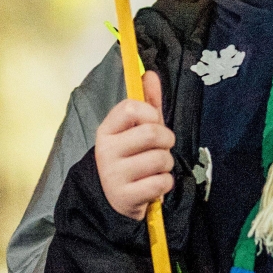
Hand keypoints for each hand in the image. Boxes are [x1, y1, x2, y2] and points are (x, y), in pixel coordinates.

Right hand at [94, 70, 174, 218]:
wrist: (113, 199)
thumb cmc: (131, 157)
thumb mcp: (136, 129)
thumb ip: (146, 102)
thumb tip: (150, 73)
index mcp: (107, 130)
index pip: (131, 107)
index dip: (151, 112)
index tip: (153, 121)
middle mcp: (106, 151)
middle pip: (152, 133)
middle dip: (167, 140)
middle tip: (162, 147)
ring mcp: (114, 175)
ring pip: (161, 159)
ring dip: (167, 164)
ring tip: (156, 168)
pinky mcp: (126, 197)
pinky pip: (162, 183)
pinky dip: (166, 184)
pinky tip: (154, 185)